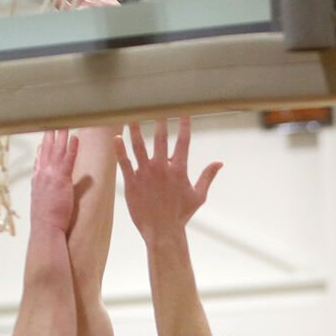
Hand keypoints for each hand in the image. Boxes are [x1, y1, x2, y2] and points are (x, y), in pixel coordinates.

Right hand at [30, 129, 80, 234]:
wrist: (45, 228)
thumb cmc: (46, 221)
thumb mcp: (41, 204)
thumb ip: (44, 194)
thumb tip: (47, 195)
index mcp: (38, 181)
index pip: (39, 159)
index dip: (42, 147)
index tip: (44, 137)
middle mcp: (42, 174)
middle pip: (47, 150)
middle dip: (49, 135)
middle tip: (52, 121)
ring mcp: (51, 176)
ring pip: (57, 151)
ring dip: (61, 136)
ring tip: (65, 123)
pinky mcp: (61, 180)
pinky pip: (68, 160)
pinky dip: (71, 148)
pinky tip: (75, 137)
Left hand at [114, 119, 221, 243]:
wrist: (162, 232)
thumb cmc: (181, 215)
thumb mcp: (199, 196)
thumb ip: (208, 177)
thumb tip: (219, 162)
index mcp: (179, 170)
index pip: (183, 141)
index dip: (184, 123)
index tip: (182, 109)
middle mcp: (162, 168)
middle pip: (161, 137)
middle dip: (160, 119)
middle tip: (156, 103)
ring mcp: (145, 174)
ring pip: (139, 146)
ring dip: (136, 129)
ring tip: (132, 114)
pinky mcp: (131, 183)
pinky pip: (124, 162)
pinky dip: (120, 149)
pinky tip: (116, 137)